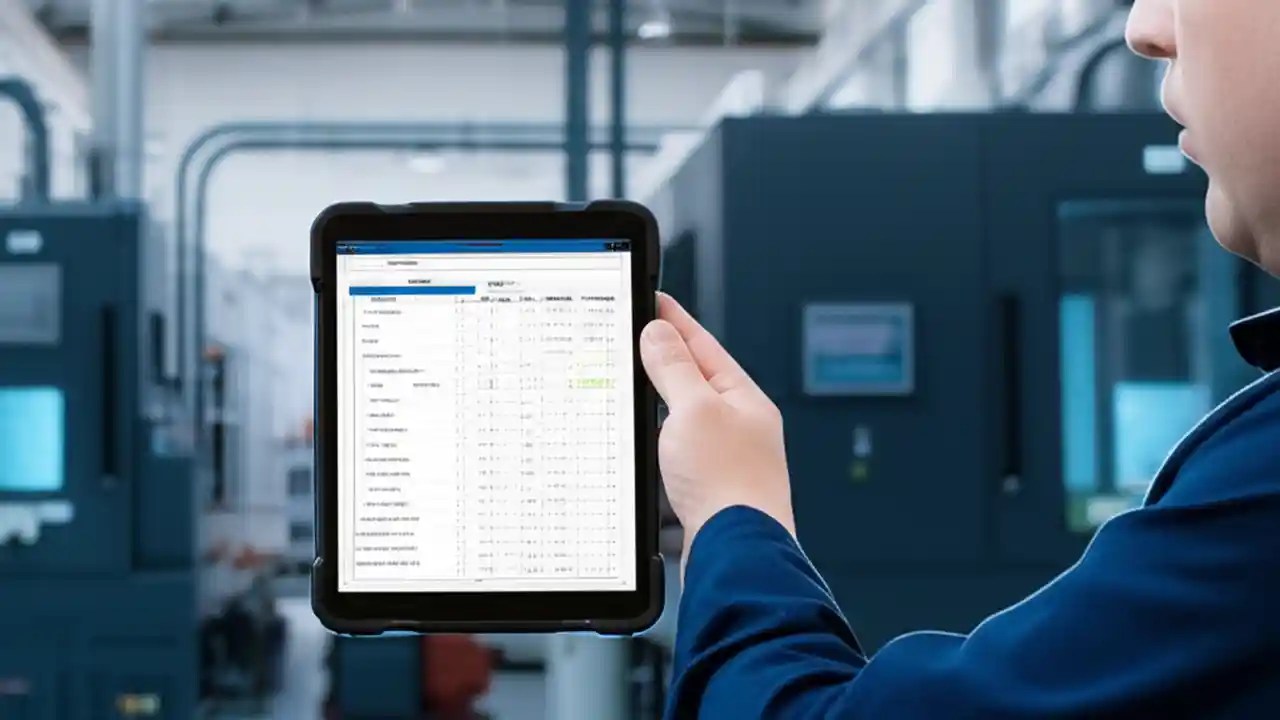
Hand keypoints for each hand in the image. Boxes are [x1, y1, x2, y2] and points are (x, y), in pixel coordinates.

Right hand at [640, 293, 795, 563]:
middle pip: (698, 379)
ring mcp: (727, 459)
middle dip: (669, 356)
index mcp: (746, 400)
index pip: (705, 347)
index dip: (675, 322)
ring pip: (688, 415)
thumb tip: (660, 334)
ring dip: (664, 396)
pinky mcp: (709, 489)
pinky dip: (661, 435)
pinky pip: (681, 448)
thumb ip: (676, 369)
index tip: (654, 301)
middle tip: (640, 330)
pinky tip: (649, 438)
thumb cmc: (728, 486)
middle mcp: (741, 428)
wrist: (737, 554)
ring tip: (640, 374)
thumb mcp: (695, 410)